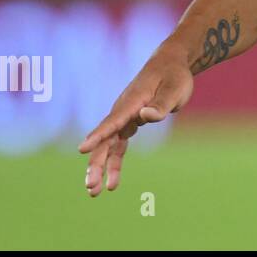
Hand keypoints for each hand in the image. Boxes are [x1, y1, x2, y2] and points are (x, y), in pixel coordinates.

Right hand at [78, 46, 193, 196]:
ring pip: (108, 146)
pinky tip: (112, 182)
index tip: (82, 149)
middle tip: (91, 186)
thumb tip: (144, 117)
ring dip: (101, 168)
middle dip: (96, 163)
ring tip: (94, 192)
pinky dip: (114, 162)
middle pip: (105, 140)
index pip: (113, 121)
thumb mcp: (174, 88)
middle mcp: (122, 111)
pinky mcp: (129, 123)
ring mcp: (123, 118)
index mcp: (131, 102)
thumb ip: (161, 104)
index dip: (98, 135)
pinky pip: (118, 146)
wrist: (170, 64)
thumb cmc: (174, 75)